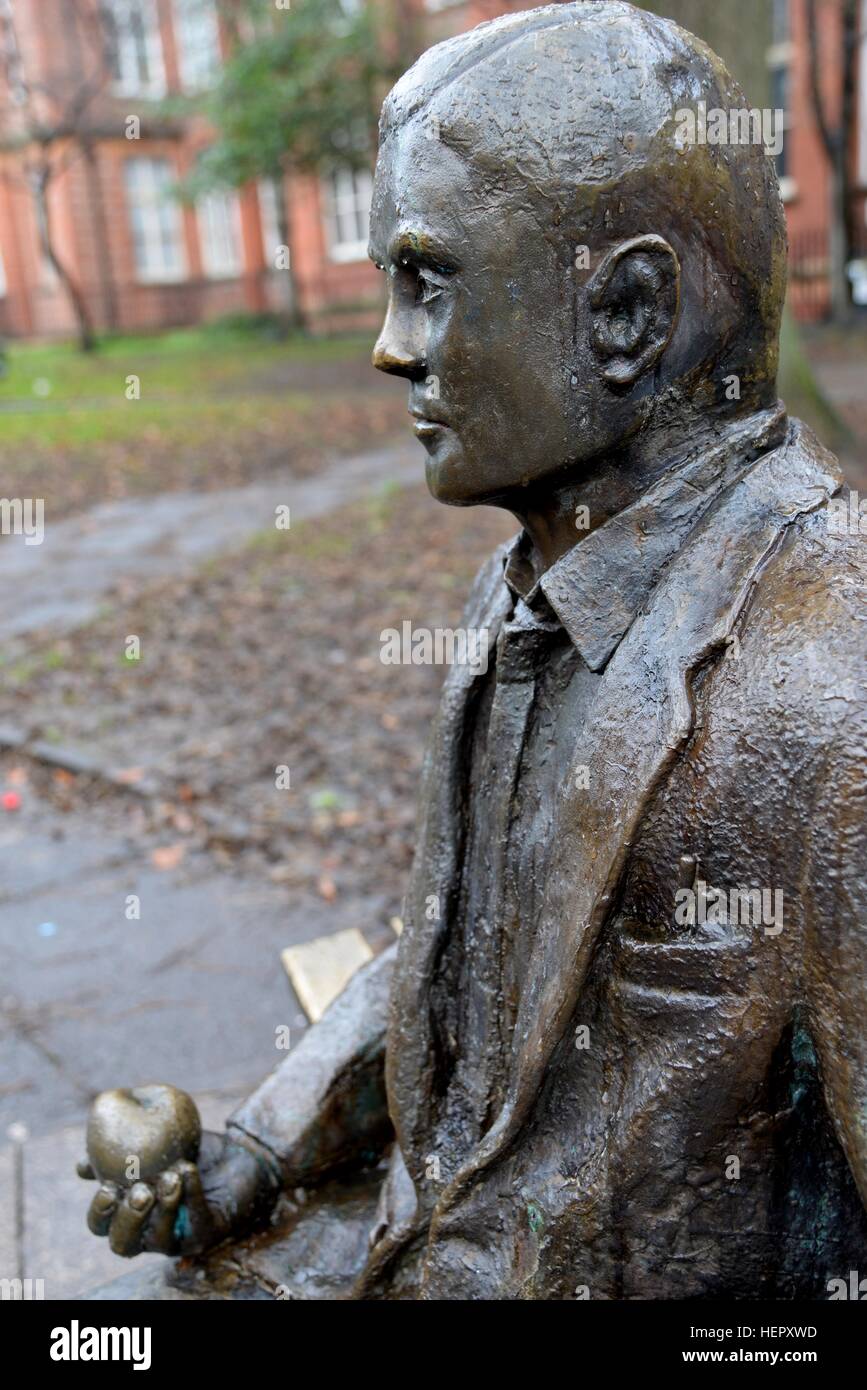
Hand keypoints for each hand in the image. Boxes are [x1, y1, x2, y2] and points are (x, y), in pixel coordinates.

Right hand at [79, 1085, 277, 1256]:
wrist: (237, 1153)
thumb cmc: (187, 1150)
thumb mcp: (150, 1144)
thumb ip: (118, 1152)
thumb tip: (81, 1164)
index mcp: (128, 1214)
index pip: (101, 1226)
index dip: (99, 1212)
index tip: (107, 1186)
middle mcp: (149, 1233)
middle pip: (123, 1244)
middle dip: (127, 1220)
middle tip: (139, 1190)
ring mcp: (178, 1238)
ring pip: (160, 1240)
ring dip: (164, 1206)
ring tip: (171, 1175)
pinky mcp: (207, 1234)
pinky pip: (196, 1222)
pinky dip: (191, 1195)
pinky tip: (188, 1169)